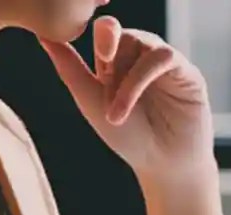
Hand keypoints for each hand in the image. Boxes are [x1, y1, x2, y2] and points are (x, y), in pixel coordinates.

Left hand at [39, 16, 213, 182]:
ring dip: (123, 78)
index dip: (98, 37)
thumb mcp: (91, 101)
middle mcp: (144, 58)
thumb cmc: (130, 138)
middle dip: (108, 59)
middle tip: (103, 86)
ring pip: (142, 43)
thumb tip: (42, 36)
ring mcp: (167, 64)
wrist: (164, 166)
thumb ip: (70, 68)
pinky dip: (139, 79)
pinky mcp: (187, 73)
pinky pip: (162, 58)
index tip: (92, 59)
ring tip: (115, 113)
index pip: (107, 31)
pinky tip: (126, 108)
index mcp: (121, 62)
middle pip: (122, 34)